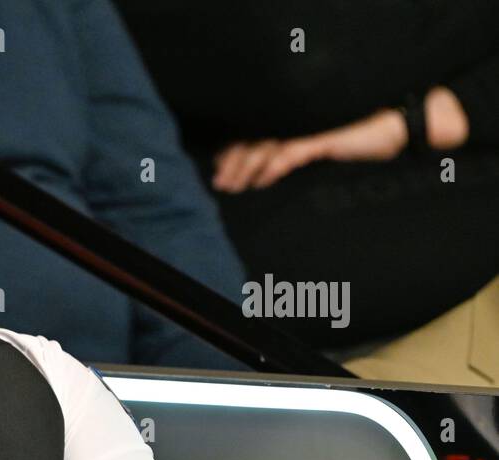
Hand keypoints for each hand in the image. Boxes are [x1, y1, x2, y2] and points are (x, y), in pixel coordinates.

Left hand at [213, 108, 408, 192]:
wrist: (398, 128)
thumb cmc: (358, 141)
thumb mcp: (319, 151)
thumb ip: (294, 156)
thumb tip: (262, 175)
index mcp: (294, 120)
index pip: (255, 132)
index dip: (233, 149)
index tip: (217, 167)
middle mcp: (297, 119)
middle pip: (255, 138)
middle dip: (232, 161)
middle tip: (218, 182)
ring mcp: (310, 125)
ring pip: (267, 145)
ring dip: (245, 167)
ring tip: (232, 186)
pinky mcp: (324, 135)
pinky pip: (292, 151)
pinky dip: (273, 167)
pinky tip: (260, 182)